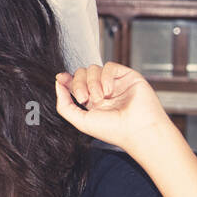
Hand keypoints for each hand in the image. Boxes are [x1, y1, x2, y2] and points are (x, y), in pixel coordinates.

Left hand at [54, 63, 173, 153]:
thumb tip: (58, 83)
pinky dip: (105, 77)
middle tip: (84, 99)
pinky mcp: (128, 76)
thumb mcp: (79, 120)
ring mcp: (115, 83)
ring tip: (100, 98)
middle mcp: (103, 91)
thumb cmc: (113, 130)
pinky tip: (108, 91)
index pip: (75, 82)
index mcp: (92, 101)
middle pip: (81, 73)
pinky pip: (109, 66)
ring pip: (93, 68)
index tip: (60, 78)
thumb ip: (64, 104)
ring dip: (92, 83)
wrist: (138, 130)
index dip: (67, 78)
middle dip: (78, 84)